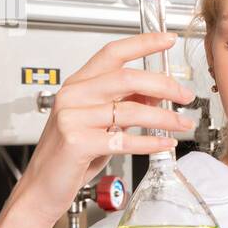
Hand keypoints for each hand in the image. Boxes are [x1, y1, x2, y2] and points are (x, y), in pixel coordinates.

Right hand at [10, 32, 197, 225]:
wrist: (41, 187)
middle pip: (127, 78)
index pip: (112, 53)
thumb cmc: (69, 156)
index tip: (168, 40)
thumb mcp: (99, 123)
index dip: (142, 43)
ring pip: (131, 111)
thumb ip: (123, 104)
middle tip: (186, 96)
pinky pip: (124, 140)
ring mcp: (72, 118)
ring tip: (183, 124)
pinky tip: (165, 143)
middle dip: (164, 85)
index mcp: (78, 84)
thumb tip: (156, 94)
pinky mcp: (77, 142)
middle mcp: (73, 96)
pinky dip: (150, 142)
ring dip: (164, 118)